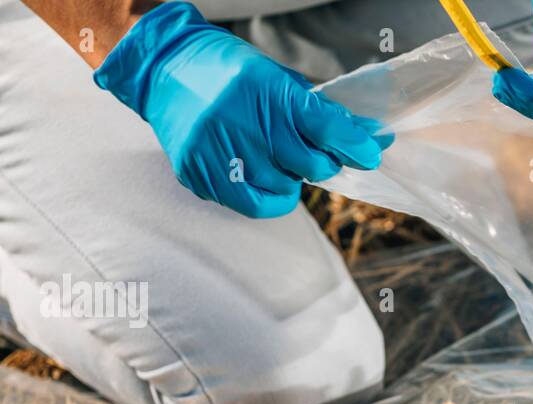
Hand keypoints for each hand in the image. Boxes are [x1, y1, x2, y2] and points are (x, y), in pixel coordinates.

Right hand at [94, 2, 390, 218]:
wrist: (163, 69)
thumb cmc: (227, 72)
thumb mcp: (276, 78)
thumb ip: (319, 111)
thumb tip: (368, 137)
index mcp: (267, 91)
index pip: (327, 129)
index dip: (357, 145)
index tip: (369, 153)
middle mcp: (245, 123)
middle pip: (312, 164)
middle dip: (325, 162)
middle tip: (315, 153)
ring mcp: (222, 152)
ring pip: (287, 187)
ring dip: (293, 177)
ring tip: (275, 156)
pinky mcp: (203, 174)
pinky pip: (257, 205)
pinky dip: (272, 198)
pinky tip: (267, 180)